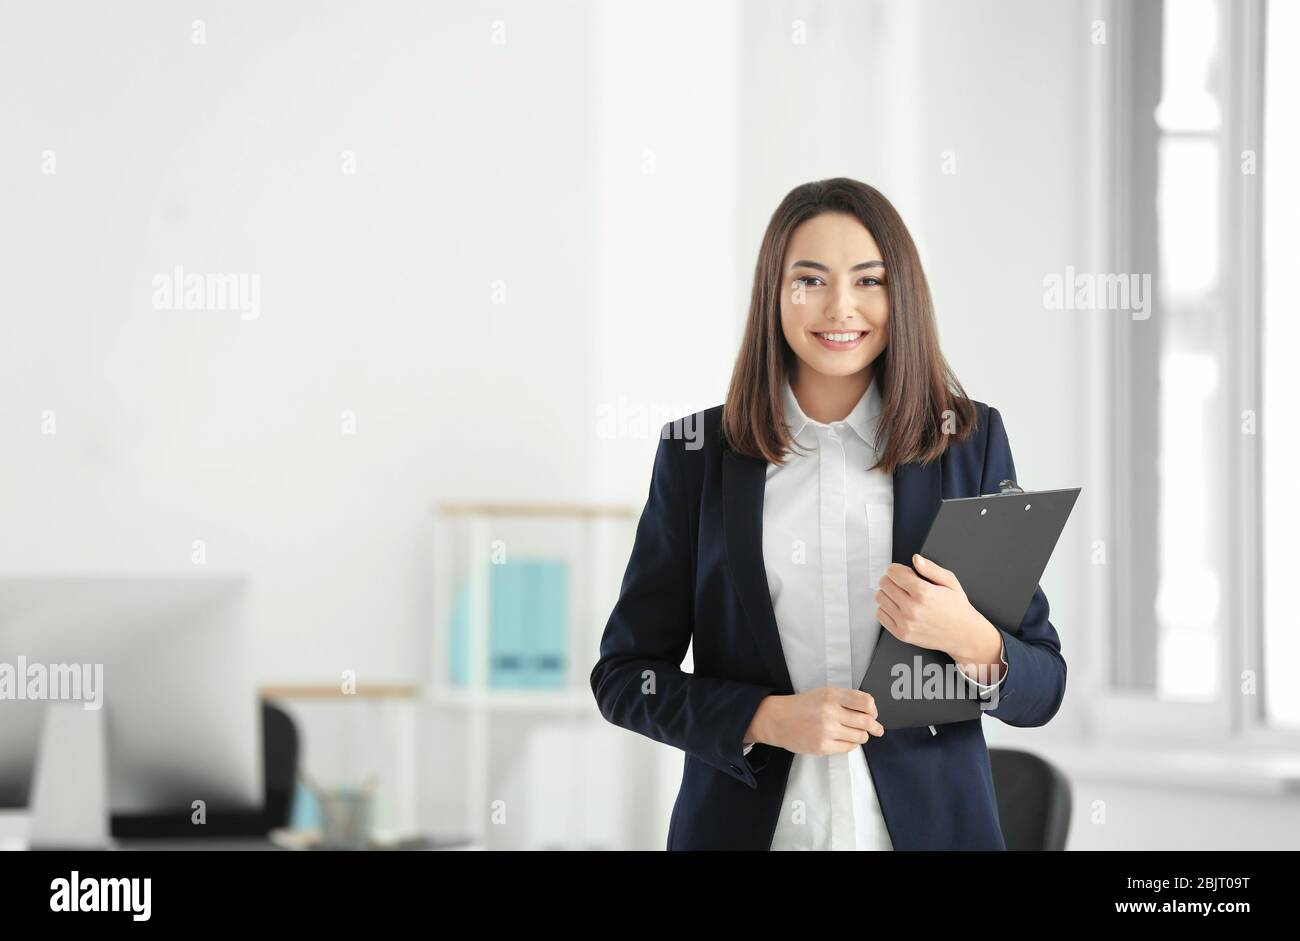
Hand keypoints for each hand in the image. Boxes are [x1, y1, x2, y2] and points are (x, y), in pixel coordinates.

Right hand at [747, 687, 884, 755]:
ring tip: (857, 733)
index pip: (865, 701)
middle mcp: (830, 712)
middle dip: (875, 726)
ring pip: (860, 736)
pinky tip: (845, 739)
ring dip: (862, 735)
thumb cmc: (803, 706)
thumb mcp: (824, 693)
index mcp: (831, 695)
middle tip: (877, 729)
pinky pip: (849, 747)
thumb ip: (845, 699)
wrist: (778, 720)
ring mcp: (827, 731)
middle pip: (866, 721)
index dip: (873, 709)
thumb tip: (870, 712)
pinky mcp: (823, 747)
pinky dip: (851, 744)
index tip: (873, 713)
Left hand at [874, 554, 1002, 672]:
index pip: (892, 572)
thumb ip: (931, 568)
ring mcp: (905, 622)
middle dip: (891, 579)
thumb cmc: (958, 608)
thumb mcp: (950, 582)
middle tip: (902, 583)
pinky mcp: (901, 634)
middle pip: (884, 583)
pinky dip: (885, 609)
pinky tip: (898, 608)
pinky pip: (880, 615)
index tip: (903, 572)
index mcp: (923, 592)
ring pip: (880, 598)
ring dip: (887, 593)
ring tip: (901, 595)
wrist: (964, 635)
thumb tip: (916, 559)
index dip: (897, 569)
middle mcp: (912, 608)